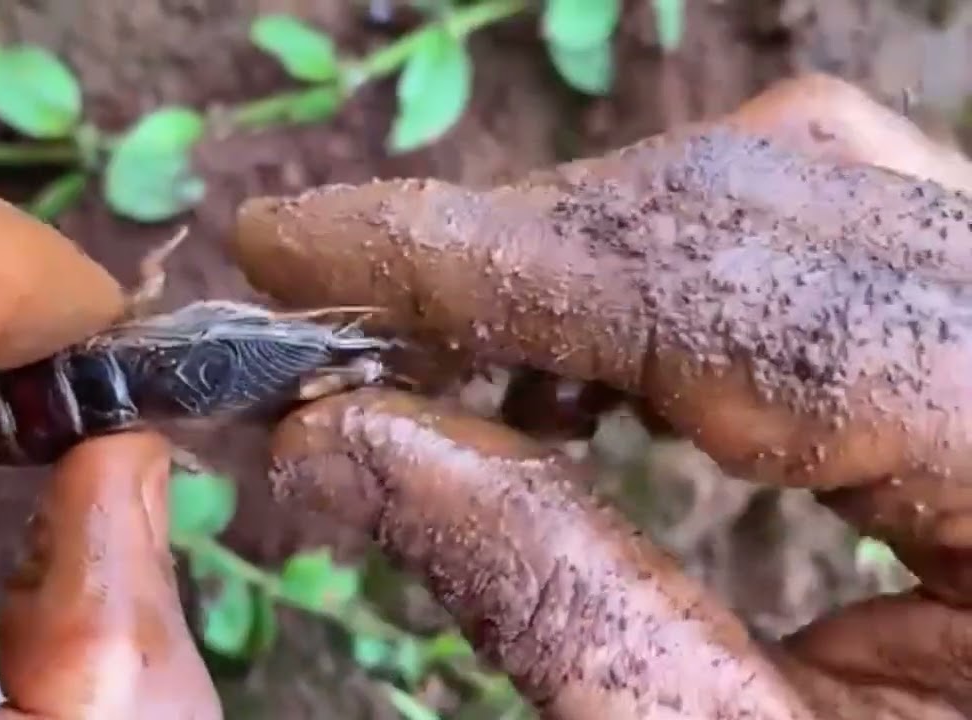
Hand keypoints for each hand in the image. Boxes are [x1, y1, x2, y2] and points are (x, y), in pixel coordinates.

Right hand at [232, 73, 971, 717]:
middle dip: (502, 253)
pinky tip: (577, 360)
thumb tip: (332, 441)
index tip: (292, 248)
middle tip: (338, 321)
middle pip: (745, 207)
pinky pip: (825, 217)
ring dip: (578, 252)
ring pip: (785, 184)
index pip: (713, 288)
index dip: (475, 257)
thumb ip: (538, 585)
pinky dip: (667, 263)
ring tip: (446, 353)